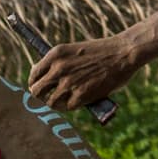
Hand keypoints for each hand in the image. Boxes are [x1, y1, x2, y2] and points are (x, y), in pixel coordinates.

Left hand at [28, 32, 142, 111]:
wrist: (123, 53)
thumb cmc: (101, 52)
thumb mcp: (74, 51)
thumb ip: (58, 63)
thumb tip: (45, 77)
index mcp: (55, 54)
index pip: (34, 75)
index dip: (35, 83)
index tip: (41, 88)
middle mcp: (58, 68)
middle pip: (36, 91)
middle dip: (40, 96)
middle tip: (48, 98)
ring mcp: (69, 82)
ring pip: (50, 102)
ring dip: (56, 104)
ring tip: (63, 103)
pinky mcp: (81, 94)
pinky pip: (68, 107)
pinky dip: (71, 106)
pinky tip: (77, 102)